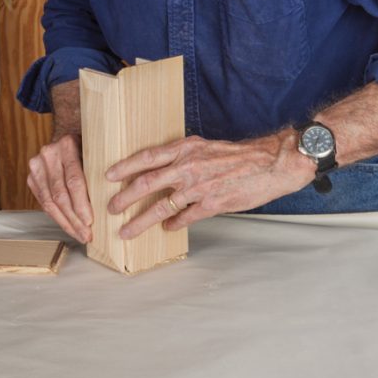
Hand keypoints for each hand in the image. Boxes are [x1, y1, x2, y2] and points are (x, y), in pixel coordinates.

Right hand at [27, 133, 92, 243]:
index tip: (90, 222)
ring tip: (79, 235)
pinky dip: (56, 217)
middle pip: (60, 194)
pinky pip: (43, 203)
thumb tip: (111, 202)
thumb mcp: (95, 152)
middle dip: (74, 218)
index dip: (81, 204)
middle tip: (86, 235)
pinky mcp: (31, 178)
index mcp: (66, 145)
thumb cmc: (85, 147)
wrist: (64, 138)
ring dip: (65, 222)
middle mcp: (48, 154)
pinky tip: (68, 226)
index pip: (74, 181)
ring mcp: (36, 166)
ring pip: (49, 202)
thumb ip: (99, 171)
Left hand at [105, 131, 313, 238]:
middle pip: (146, 183)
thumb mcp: (205, 147)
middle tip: (110, 208)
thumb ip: (183, 156)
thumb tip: (162, 168)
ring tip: (127, 231)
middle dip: (124, 198)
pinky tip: (166, 229)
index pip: (147, 157)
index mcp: (185, 148)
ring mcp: (199, 187)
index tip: (108, 176)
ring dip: (141, 221)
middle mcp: (188, 166)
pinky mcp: (212, 204)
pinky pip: (184, 218)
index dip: (125, 166)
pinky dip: (172, 225)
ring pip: (161, 207)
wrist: (270, 163)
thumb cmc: (238, 155)